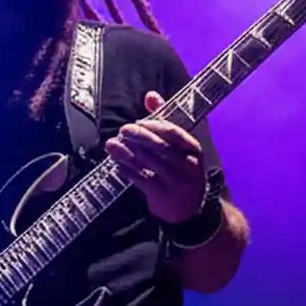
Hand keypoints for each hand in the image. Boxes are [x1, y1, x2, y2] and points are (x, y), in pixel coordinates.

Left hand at [104, 91, 207, 224]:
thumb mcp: (180, 148)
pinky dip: (127, 170)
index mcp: (194, 150)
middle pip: (159, 147)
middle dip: (138, 137)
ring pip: (148, 163)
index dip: (153, 125)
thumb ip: (164, 120)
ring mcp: (175, 183)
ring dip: (127, 153)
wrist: (192, 210)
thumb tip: (150, 95)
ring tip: (111, 145)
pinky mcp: (162, 196)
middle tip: (122, 130)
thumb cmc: (182, 170)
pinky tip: (117, 164)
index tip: (138, 121)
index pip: (173, 132)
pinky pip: (141, 180)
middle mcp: (187, 166)